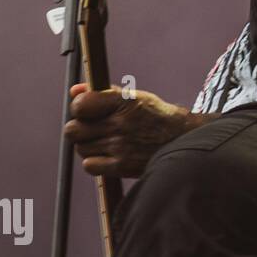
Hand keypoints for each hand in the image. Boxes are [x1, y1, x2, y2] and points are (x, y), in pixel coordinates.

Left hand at [64, 83, 199, 178]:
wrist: (183, 139)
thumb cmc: (155, 116)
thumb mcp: (133, 97)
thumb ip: (101, 93)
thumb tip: (74, 90)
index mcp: (123, 101)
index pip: (80, 105)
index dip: (78, 108)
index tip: (85, 111)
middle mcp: (121, 123)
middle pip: (73, 130)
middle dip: (79, 130)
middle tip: (92, 130)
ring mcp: (121, 146)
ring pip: (81, 148)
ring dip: (89, 147)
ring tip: (106, 143)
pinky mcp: (122, 165)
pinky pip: (90, 166)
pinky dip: (95, 162)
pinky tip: (109, 156)